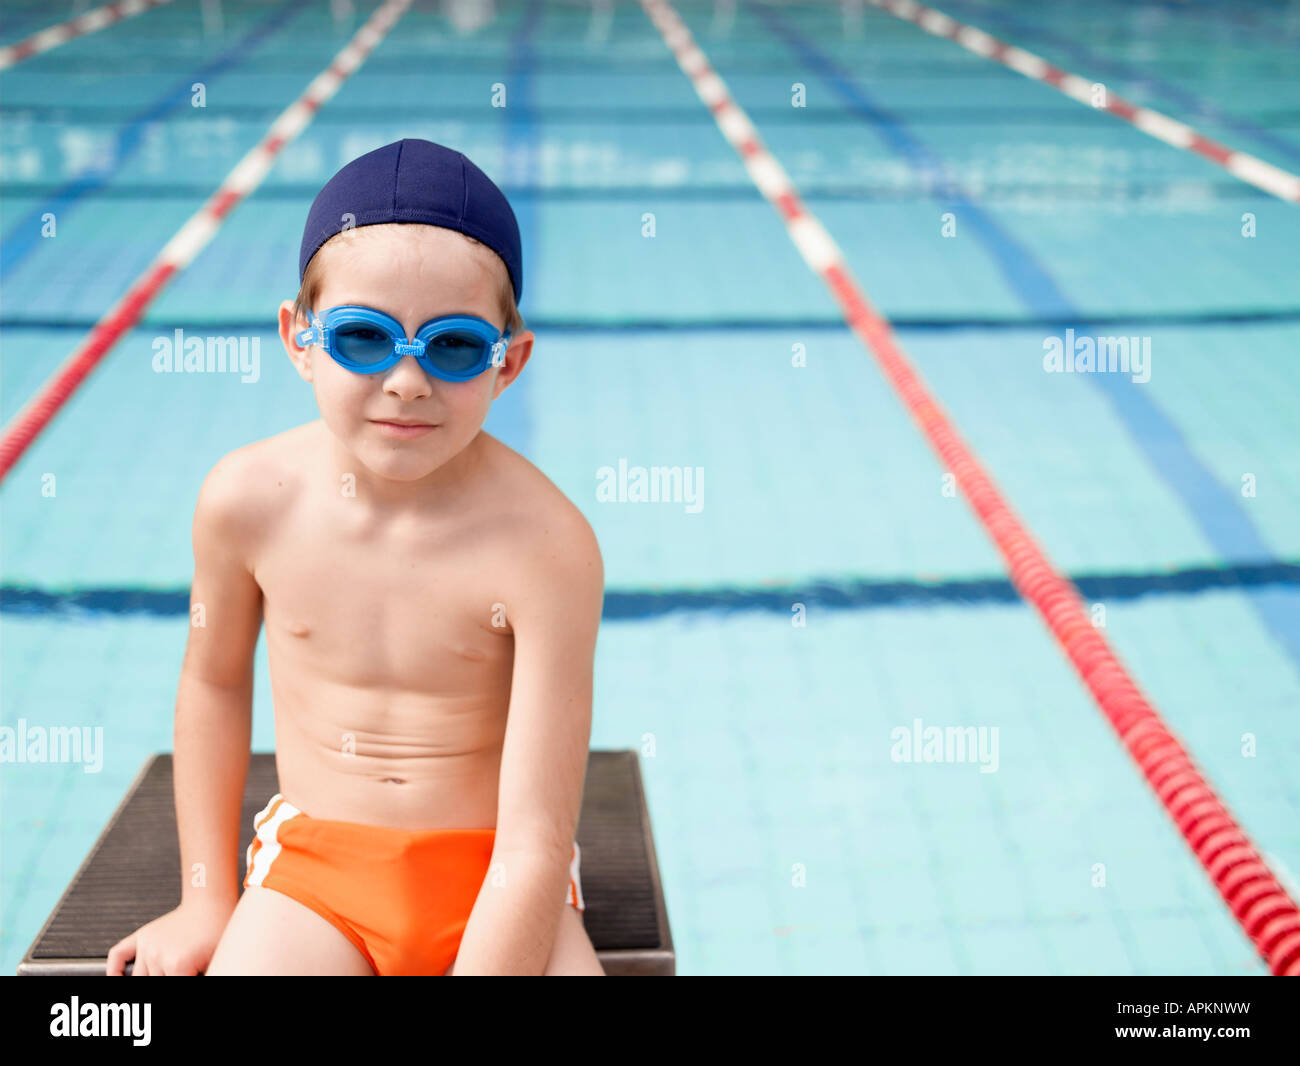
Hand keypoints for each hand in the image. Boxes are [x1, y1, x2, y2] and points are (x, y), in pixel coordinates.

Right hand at [106, 898, 234, 975]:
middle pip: (153, 983)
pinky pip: (117, 955)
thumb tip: (193, 978)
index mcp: (177, 965)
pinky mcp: (141, 937)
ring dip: (151, 976)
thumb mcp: (213, 961)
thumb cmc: (216, 930)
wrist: (210, 904)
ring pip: (138, 978)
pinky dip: (114, 970)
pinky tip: (118, 977)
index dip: (184, 980)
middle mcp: (157, 956)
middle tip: (177, 972)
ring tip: (163, 971)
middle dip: (167, 978)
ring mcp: (147, 946)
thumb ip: (201, 976)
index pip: (169, 989)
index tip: (187, 978)